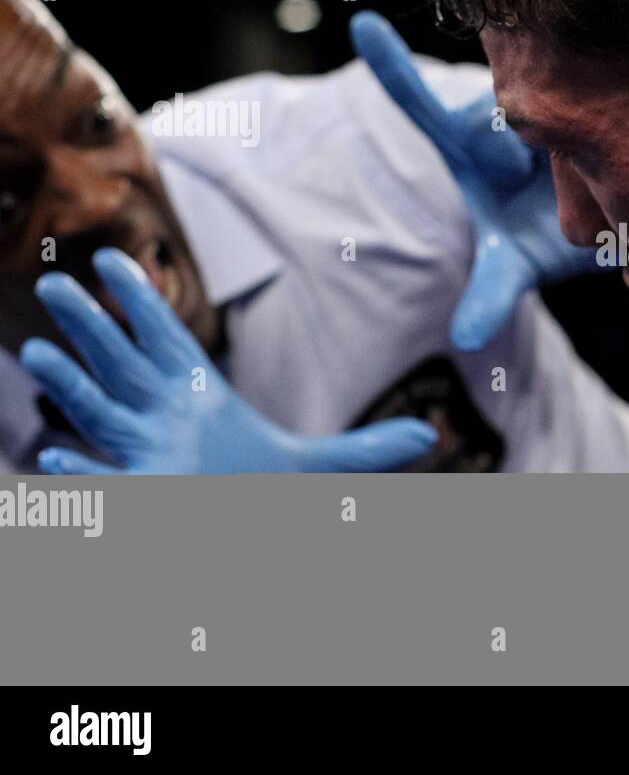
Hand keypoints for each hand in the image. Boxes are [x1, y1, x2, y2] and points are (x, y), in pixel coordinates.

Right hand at [21, 249, 436, 474]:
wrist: (241, 528)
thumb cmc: (260, 490)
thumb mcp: (322, 470)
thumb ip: (369, 452)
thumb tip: (430, 437)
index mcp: (199, 397)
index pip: (167, 339)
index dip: (141, 302)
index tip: (111, 259)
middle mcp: (163, 417)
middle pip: (124, 362)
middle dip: (92, 326)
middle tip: (56, 282)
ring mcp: (146, 453)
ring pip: (102, 410)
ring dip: (72, 384)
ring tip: (38, 353)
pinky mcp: (142, 494)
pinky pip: (104, 477)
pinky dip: (81, 469)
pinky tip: (56, 454)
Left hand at [350, 11, 603, 350]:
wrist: (616, 215)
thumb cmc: (548, 233)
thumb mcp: (516, 264)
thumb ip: (490, 295)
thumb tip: (467, 341)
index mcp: (467, 145)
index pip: (422, 105)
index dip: (395, 66)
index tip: (362, 22)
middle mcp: (501, 109)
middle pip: (495, 115)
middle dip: (516, 157)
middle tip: (539, 184)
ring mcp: (545, 91)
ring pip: (547, 108)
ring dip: (565, 153)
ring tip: (584, 176)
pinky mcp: (592, 85)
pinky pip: (594, 100)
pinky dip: (603, 135)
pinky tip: (618, 150)